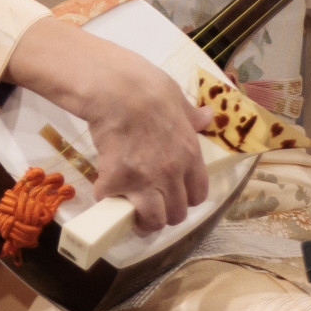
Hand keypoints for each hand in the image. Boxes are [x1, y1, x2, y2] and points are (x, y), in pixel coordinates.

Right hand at [6, 17, 209, 231]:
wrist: (117, 90)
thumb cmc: (149, 89)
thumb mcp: (179, 100)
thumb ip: (192, 116)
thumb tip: (207, 116)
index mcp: (191, 155)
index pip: (198, 195)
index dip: (186, 200)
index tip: (174, 197)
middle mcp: (172, 174)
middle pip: (175, 214)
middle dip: (163, 215)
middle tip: (150, 208)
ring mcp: (145, 180)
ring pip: (151, 221)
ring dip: (139, 220)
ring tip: (129, 212)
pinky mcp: (116, 181)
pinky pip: (111, 202)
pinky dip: (106, 199)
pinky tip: (103, 188)